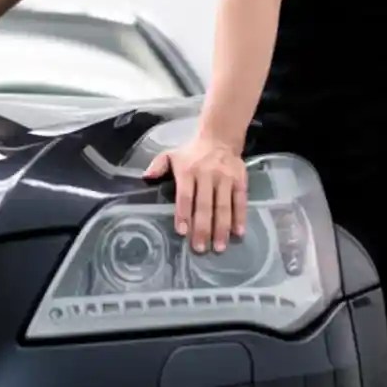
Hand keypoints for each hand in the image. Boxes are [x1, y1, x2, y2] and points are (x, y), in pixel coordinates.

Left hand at [142, 135, 247, 253]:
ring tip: (218, 247)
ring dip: (221, 228)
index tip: (182, 232)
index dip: (184, 214)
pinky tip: (238, 233)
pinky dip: (240, 218)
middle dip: (202, 228)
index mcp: (188, 171)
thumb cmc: (191, 153)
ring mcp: (225, 178)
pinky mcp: (240, 180)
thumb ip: (157, 166)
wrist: (220, 138)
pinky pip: (240, 201)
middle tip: (200, 248)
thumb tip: (146, 177)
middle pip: (205, 205)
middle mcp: (207, 175)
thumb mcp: (171, 154)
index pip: (185, 196)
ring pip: (223, 206)